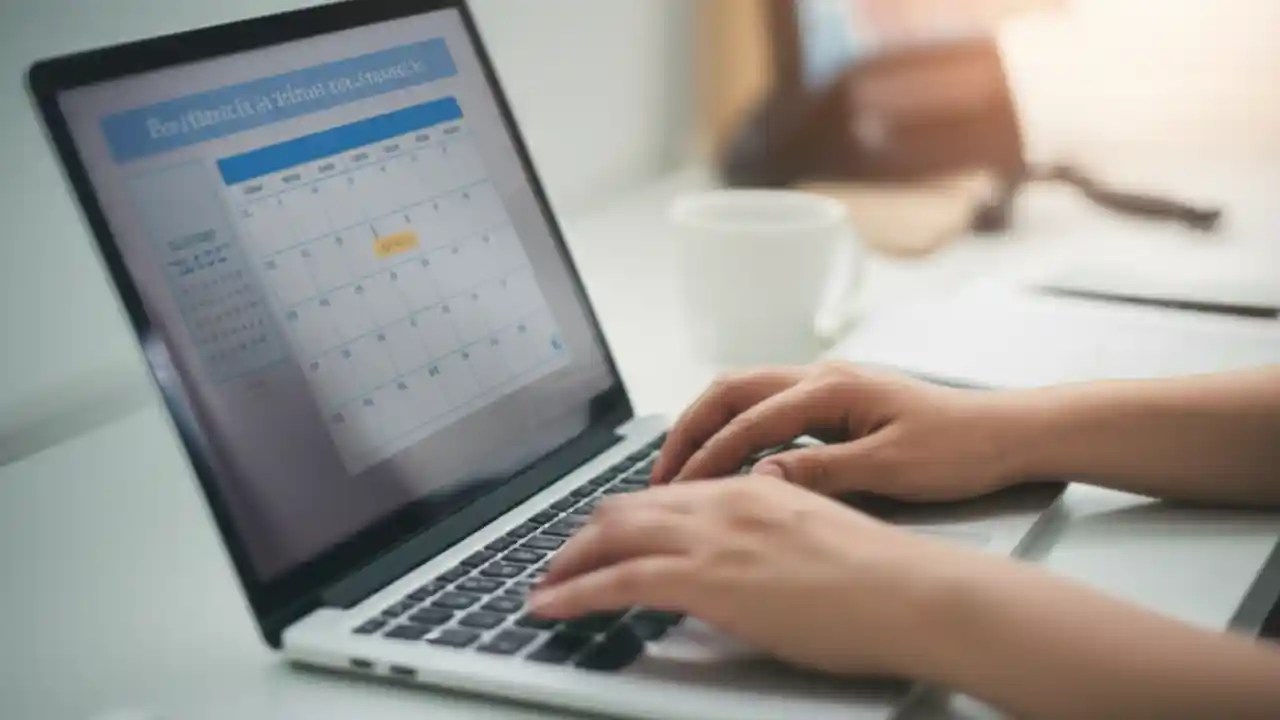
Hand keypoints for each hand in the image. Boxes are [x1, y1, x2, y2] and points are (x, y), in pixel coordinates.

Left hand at [529, 476, 963, 676]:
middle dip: (585, 537)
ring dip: (568, 563)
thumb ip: (771, 532)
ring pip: (612, 536)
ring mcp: (711, 537)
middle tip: (561, 562)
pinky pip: (618, 580)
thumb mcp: (815, 536)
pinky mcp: (705, 578)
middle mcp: (722, 502)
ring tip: (544, 587)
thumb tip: (746, 550)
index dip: (624, 518)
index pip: (665, 494)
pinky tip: (550, 606)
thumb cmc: (880, 578)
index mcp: (750, 489)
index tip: (603, 538)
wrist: (910, 593)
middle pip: (628, 508)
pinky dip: (575, 592)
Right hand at [651, 362, 1028, 500]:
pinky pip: (767, 410)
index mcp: (833, 388)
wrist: (1007, 433)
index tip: (679, 492)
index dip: (710, 457)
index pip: (751, 421)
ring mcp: (827, 387)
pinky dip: (734, 432)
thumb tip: (762, 480)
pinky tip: (726, 463)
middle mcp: (822, 377)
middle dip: (689, 430)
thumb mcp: (891, 468)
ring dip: (707, 428)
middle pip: (731, 391)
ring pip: (745, 396)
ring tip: (680, 469)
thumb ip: (822, 471)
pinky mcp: (835, 404)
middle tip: (659, 474)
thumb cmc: (959, 449)